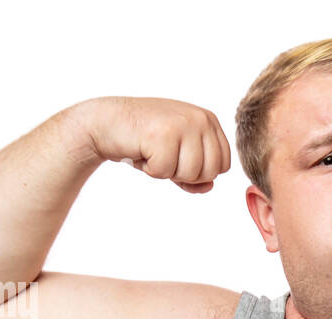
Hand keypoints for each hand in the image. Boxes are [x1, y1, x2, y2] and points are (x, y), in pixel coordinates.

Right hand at [76, 96, 230, 192]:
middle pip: (211, 172)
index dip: (201, 173)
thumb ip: (198, 173)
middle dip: (186, 174)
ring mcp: (183, 124)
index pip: (224, 164)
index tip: (179, 159)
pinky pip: (165, 172)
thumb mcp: (178, 156)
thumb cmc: (145, 141)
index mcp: (209, 120)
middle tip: (165, 157)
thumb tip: (210, 186)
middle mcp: (200, 119)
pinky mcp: (163, 133)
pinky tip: (142, 151)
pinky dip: (150, 169)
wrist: (108, 122)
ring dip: (167, 172)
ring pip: (191, 174)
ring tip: (153, 152)